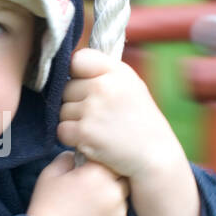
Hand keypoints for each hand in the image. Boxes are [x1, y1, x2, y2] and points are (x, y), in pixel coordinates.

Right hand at [27, 151, 129, 215]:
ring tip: (88, 213)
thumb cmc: (46, 207)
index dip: (101, 166)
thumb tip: (76, 156)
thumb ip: (66, 158)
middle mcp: (114, 192)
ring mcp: (120, 214)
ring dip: (111, 203)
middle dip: (110, 183)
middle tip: (90, 193)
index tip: (89, 173)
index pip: (112, 160)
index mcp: (98, 173)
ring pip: (122, 202)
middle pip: (122, 180)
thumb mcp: (50, 174)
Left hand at [57, 48, 178, 178]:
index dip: (78, 74)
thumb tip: (71, 63)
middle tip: (99, 116)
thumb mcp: (131, 87)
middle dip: (76, 102)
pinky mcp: (85, 132)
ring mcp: (93, 109)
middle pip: (66, 88)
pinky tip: (92, 141)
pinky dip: (72, 138)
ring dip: (74, 122)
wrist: (154, 156)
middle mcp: (104, 86)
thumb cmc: (141, 122)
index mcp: (117, 71)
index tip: (87, 86)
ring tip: (98, 129)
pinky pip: (62, 130)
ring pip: (62, 110)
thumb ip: (104, 74)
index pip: (78, 59)